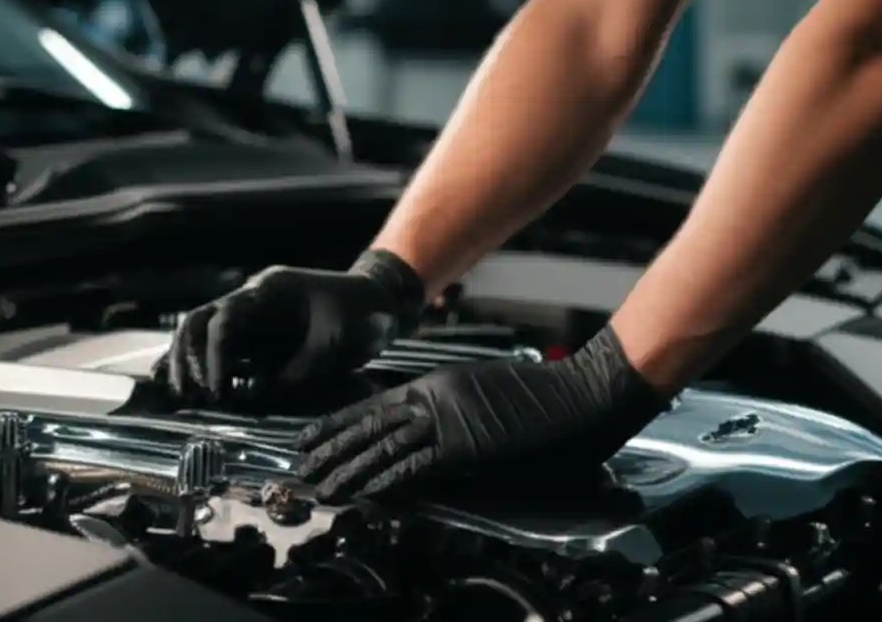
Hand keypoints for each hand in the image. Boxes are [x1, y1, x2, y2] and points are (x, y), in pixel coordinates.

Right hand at [155, 250, 424, 405]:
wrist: (378, 300)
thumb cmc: (360, 314)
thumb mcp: (335, 344)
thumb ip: (297, 371)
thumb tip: (256, 395)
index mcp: (269, 290)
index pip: (224, 320)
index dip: (213, 357)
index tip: (217, 390)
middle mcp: (251, 299)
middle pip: (198, 321)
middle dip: (186, 357)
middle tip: (187, 394)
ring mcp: (252, 315)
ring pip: (201, 332)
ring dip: (189, 362)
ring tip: (185, 396)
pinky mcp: (258, 334)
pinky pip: (221, 347)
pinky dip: (205, 366)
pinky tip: (196, 389)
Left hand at [295, 325, 666, 501]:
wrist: (583, 393)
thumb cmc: (545, 397)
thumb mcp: (487, 396)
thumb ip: (456, 413)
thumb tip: (434, 438)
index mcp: (438, 386)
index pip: (375, 407)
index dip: (340, 424)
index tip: (311, 436)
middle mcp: (434, 397)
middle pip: (368, 426)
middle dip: (330, 448)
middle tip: (298, 466)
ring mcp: (447, 420)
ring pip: (382, 447)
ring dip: (346, 470)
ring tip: (318, 486)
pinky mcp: (464, 446)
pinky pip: (414, 468)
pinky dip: (384, 483)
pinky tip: (361, 495)